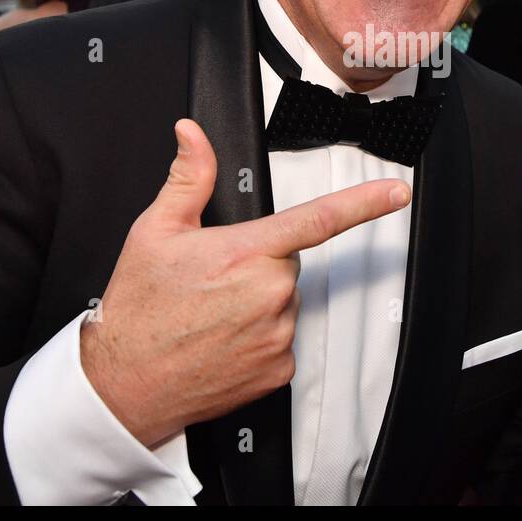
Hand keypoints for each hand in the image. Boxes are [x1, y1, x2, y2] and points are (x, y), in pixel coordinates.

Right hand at [81, 118, 410, 447]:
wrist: (125, 384)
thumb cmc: (139, 310)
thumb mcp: (155, 231)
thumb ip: (188, 178)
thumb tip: (192, 136)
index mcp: (246, 252)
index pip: (319, 219)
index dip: (365, 204)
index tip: (396, 195)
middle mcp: (269, 293)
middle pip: (287, 263)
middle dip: (258, 264)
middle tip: (214, 281)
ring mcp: (278, 334)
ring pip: (285, 302)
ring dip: (258, 303)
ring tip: (212, 314)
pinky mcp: (280, 370)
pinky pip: (282, 340)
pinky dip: (259, 338)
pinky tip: (223, 340)